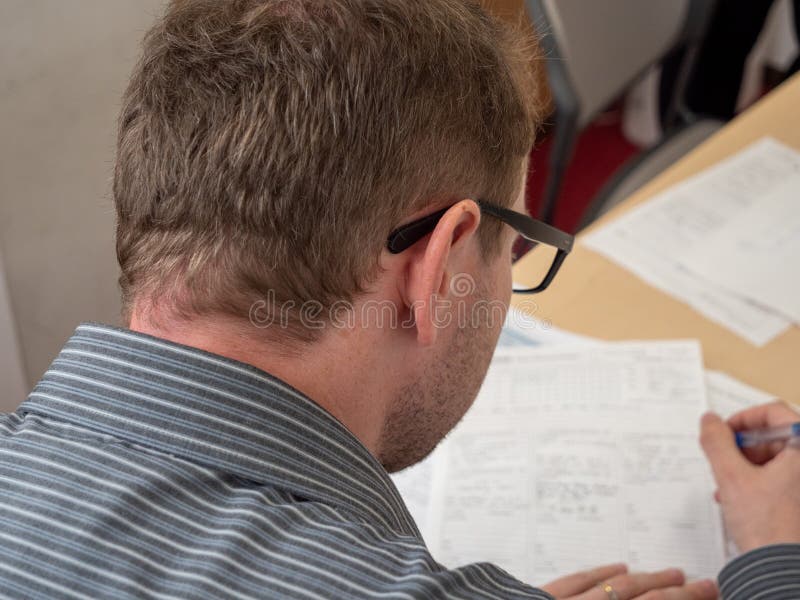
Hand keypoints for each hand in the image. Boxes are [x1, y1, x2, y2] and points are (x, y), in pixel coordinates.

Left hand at [541, 563, 716, 598]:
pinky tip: (619, 568)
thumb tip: (659, 592)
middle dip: (676, 592)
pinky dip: (601, 573)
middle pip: (641, 598)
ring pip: (612, 587)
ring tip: (672, 576)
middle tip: (703, 585)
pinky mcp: (540, 596)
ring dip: (646, 580)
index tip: (710, 592)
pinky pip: (574, 581)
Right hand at [700, 402, 799, 551]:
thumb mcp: (731, 477)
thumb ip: (717, 442)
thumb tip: (709, 421)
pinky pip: (782, 477)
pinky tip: (740, 498)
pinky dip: (759, 480)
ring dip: (747, 466)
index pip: (774, 412)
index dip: (744, 419)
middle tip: (725, 461)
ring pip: (776, 458)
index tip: (725, 431)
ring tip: (729, 485)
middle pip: (775, 436)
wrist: (780, 568)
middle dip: (742, 448)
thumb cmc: (768, 528)